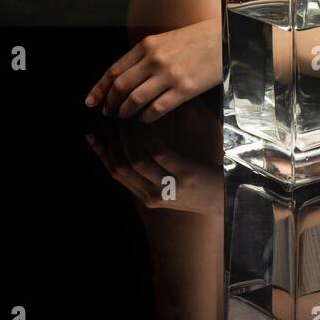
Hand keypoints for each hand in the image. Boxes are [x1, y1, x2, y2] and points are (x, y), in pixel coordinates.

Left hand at [83, 18, 221, 121]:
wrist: (225, 40)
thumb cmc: (195, 40)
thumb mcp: (166, 40)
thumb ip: (145, 55)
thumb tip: (124, 78)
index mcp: (147, 45)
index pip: (114, 70)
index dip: (99, 89)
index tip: (91, 102)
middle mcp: (154, 59)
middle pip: (120, 87)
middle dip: (110, 104)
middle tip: (108, 113)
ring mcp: (169, 75)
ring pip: (135, 100)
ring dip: (125, 112)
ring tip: (124, 117)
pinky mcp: (184, 89)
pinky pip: (157, 109)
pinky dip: (146, 117)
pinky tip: (145, 119)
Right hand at [85, 127, 221, 215]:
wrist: (228, 201)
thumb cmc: (199, 188)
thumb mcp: (170, 186)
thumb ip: (152, 172)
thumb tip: (135, 145)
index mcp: (147, 198)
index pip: (116, 174)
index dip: (102, 154)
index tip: (92, 135)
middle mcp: (153, 196)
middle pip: (121, 167)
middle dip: (109, 142)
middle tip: (104, 120)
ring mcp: (168, 187)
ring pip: (136, 160)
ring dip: (126, 137)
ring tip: (122, 118)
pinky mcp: (184, 175)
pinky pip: (160, 154)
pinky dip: (149, 137)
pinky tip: (146, 122)